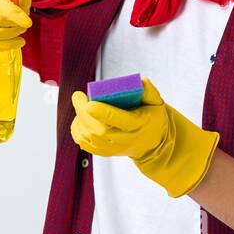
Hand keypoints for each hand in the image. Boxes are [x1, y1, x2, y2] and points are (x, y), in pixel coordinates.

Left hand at [70, 77, 219, 197]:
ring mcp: (113, 148)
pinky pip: (84, 143)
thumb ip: (149, 91)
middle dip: (83, 113)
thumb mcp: (156, 103)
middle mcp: (124, 139)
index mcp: (137, 124)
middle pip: (99, 130)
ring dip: (79, 119)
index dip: (102, 112)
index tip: (89, 102)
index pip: (118, 120)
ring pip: (89, 137)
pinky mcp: (104, 152)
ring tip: (79, 104)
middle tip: (78, 96)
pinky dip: (77, 130)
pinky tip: (79, 119)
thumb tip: (140, 81)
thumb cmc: (152, 119)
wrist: (152, 143)